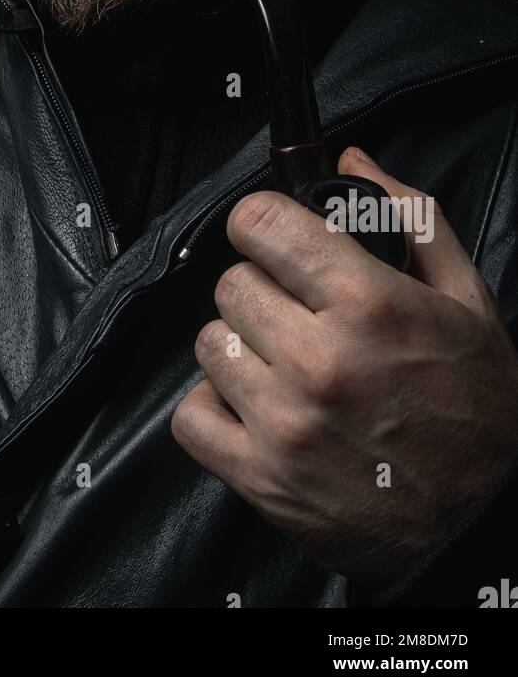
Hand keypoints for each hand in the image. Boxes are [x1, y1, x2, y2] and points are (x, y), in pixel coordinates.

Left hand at [170, 147, 517, 582]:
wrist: (487, 517)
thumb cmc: (479, 405)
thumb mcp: (466, 298)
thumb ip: (409, 215)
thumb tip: (348, 159)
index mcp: (368, 304)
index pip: (259, 223)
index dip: (263, 222)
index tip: (273, 235)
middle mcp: (319, 360)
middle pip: (231, 283)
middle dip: (261, 288)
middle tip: (297, 312)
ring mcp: (285, 423)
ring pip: (208, 342)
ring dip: (240, 347)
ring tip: (284, 363)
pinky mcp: (261, 478)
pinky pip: (190, 415)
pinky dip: (214, 408)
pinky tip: (256, 406)